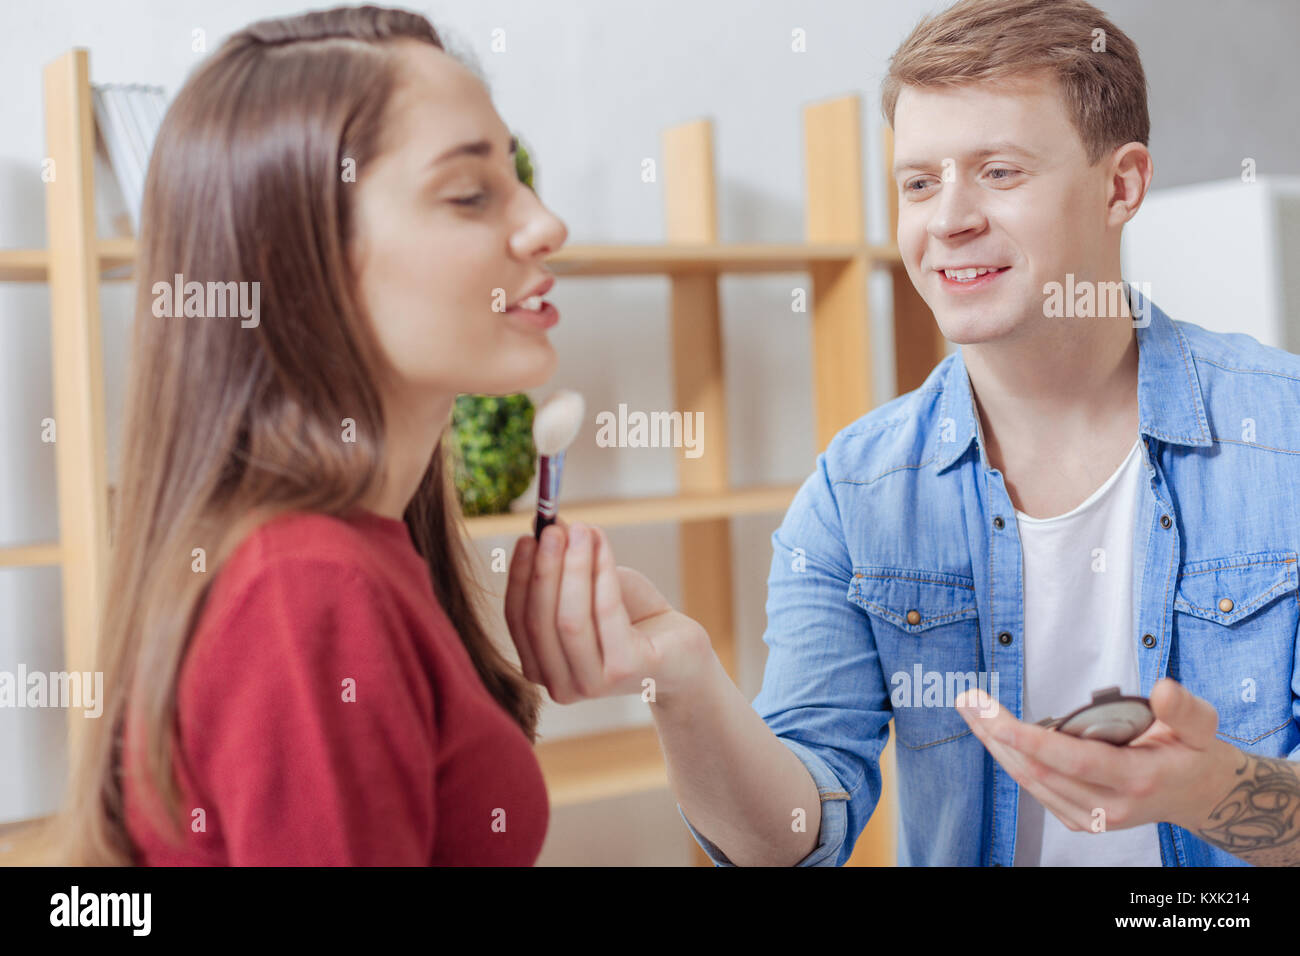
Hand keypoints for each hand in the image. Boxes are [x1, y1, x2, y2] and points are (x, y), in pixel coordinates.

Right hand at [504, 519, 713, 703]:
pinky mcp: (626, 670)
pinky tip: (603, 545)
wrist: (682, 653)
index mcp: (541, 668)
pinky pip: (607, 614)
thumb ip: (565, 564)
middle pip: (540, 621)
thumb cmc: (632, 621)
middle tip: (554, 529)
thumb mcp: (593, 588)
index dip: (519, 577)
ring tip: (582, 529)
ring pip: (570, 619)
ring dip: (574, 567)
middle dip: (545, 569)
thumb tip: (546, 524)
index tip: (528, 537)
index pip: (517, 620)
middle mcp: (560, 686)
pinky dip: (602, 573)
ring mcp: (592, 683)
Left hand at [955, 677, 1238, 833]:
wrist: (1197, 796)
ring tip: (970, 708)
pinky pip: (1035, 787)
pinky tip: (992, 731)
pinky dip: (1010, 758)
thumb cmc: (1193, 753)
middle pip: (1039, 772)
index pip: (1075, 761)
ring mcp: (1091, 817)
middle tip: (968, 700)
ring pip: (1030, 781)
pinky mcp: (1078, 819)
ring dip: (995, 745)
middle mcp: (1108, 806)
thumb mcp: (1203, 726)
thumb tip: (1163, 689)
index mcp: (1137, 779)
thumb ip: (1184, 709)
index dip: (1031, 740)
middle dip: (997, 735)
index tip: (996, 719)